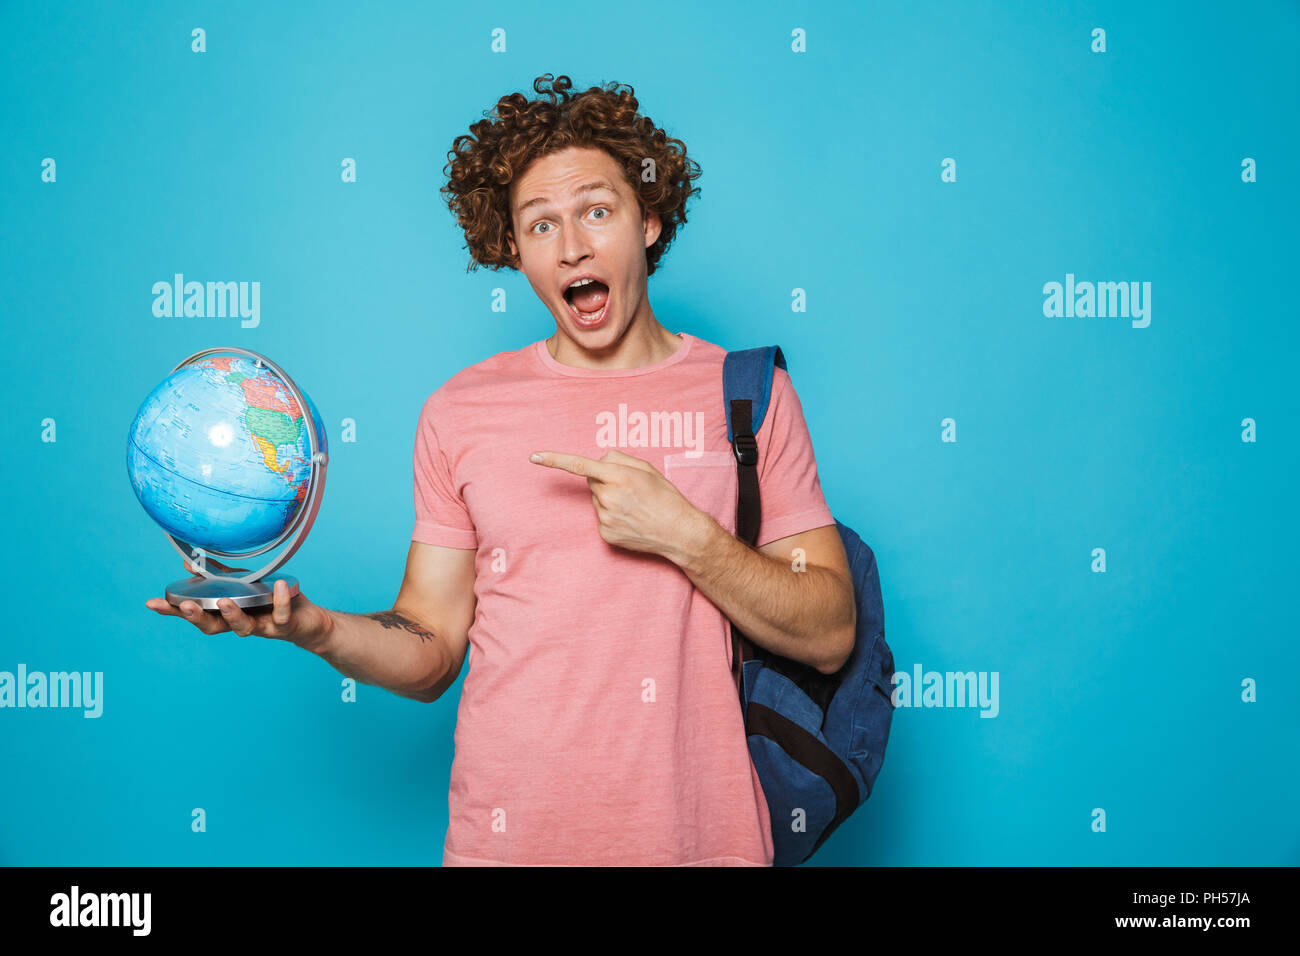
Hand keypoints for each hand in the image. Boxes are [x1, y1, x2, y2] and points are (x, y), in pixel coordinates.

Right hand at [145, 556, 332, 652]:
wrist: (308, 620)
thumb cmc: (270, 601)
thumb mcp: (243, 584)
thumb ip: (217, 576)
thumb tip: (188, 564)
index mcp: (227, 614)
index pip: (196, 614)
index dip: (175, 610)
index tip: (153, 603)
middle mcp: (241, 623)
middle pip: (214, 627)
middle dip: (199, 617)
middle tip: (188, 607)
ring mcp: (262, 626)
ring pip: (244, 628)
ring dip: (233, 615)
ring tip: (225, 602)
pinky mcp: (285, 625)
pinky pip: (280, 614)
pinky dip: (279, 600)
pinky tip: (278, 585)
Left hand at [528, 448, 705, 558]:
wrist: (679, 532)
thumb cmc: (665, 497)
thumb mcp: (647, 469)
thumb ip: (619, 459)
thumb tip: (598, 462)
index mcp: (620, 477)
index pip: (581, 465)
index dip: (555, 460)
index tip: (534, 457)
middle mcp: (609, 497)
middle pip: (592, 481)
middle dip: (606, 481)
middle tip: (631, 490)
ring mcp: (605, 518)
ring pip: (597, 500)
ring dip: (609, 499)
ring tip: (634, 507)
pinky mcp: (605, 534)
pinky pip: (600, 517)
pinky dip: (612, 516)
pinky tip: (630, 520)